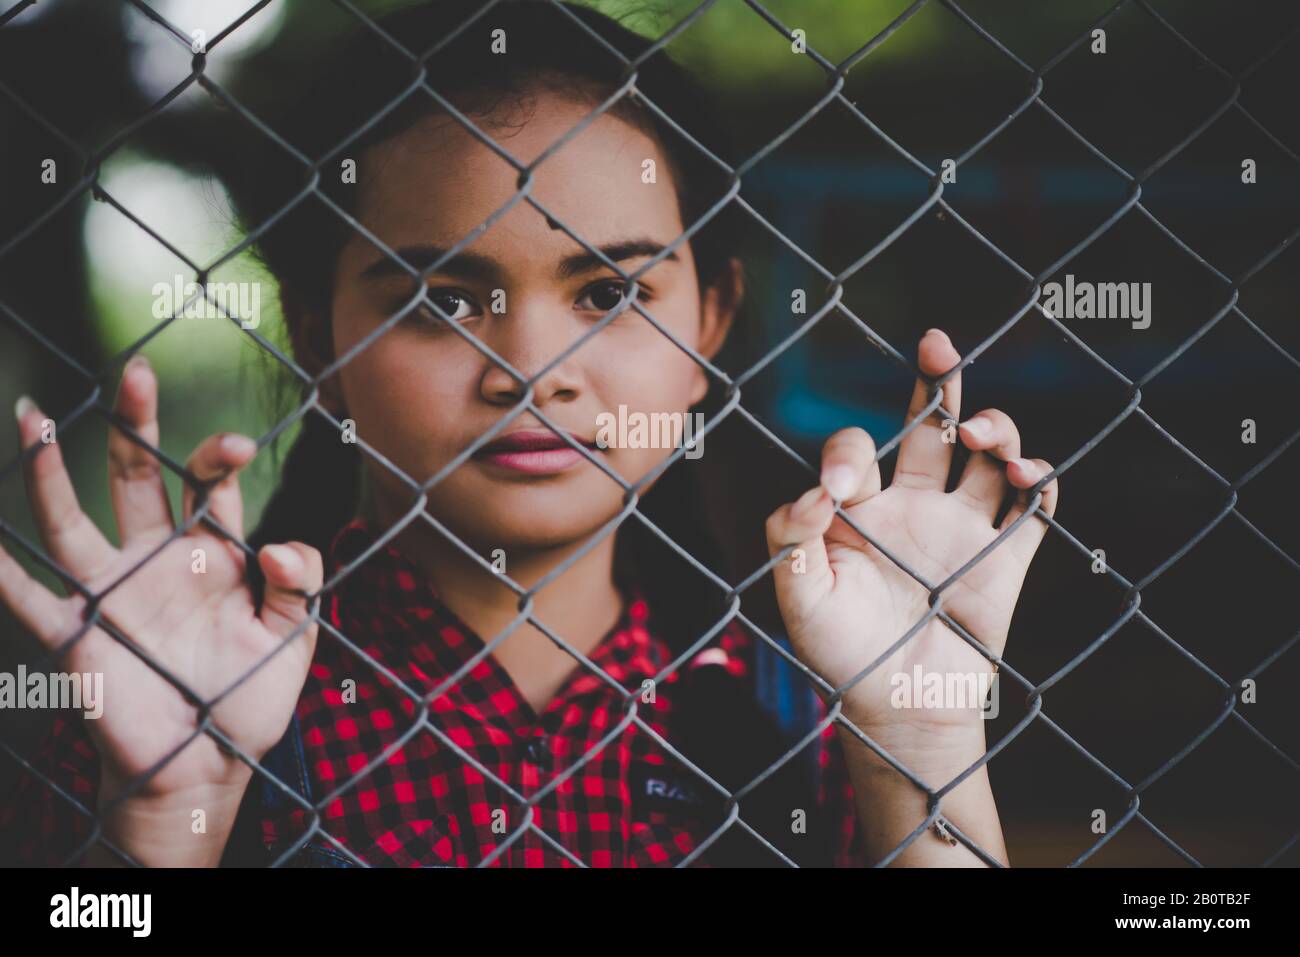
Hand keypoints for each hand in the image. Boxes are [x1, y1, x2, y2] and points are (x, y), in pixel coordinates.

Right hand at [0, 355, 320, 806]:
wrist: (209, 767)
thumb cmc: (250, 697)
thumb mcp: (294, 636)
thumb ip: (301, 583)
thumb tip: (278, 545)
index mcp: (213, 554)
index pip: (209, 486)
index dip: (217, 458)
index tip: (232, 446)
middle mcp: (157, 560)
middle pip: (138, 478)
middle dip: (137, 426)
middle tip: (136, 373)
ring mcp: (113, 593)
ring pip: (73, 519)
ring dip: (50, 471)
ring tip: (34, 416)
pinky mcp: (77, 634)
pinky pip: (26, 598)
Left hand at [765, 329, 1058, 736]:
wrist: (897, 708)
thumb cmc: (839, 654)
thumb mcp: (796, 596)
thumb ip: (789, 538)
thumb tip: (813, 493)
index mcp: (861, 510)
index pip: (858, 451)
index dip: (850, 455)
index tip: (842, 492)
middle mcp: (913, 507)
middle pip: (932, 428)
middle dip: (936, 383)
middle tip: (936, 342)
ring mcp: (962, 529)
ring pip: (988, 456)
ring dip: (995, 430)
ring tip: (984, 433)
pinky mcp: (1004, 559)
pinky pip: (1033, 512)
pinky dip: (1041, 485)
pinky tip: (1028, 477)